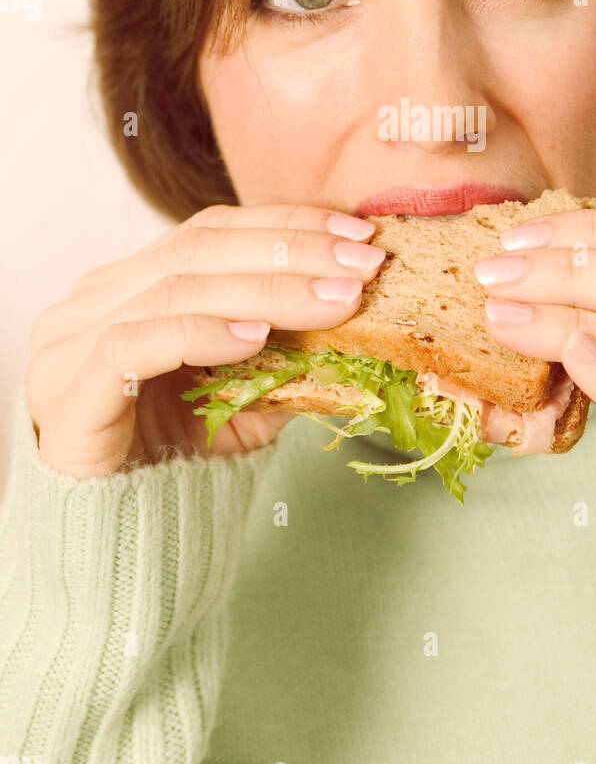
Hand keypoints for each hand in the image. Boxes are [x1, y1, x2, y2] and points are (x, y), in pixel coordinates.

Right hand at [26, 204, 383, 478]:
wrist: (122, 538)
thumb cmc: (178, 456)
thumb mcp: (246, 393)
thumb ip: (284, 349)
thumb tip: (354, 305)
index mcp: (129, 284)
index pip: (212, 230)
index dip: (287, 225)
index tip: (357, 234)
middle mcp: (92, 301)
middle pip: (198, 248)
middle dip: (291, 252)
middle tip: (361, 264)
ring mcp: (69, 343)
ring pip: (175, 289)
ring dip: (267, 290)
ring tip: (332, 300)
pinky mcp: (67, 392)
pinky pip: (133, 344)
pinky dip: (201, 334)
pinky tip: (256, 338)